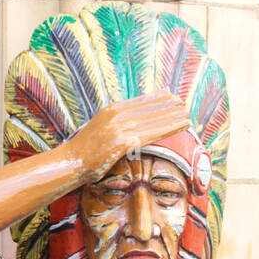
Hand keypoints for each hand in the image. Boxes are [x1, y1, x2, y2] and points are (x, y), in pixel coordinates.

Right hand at [68, 94, 190, 185]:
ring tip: (187, 113)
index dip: (156, 98)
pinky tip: (180, 125)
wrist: (71, 162)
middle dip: (168, 105)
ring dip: (173, 116)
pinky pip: (152, 133)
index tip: (170, 96)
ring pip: (154, 119)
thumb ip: (115, 126)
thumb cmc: (85, 152)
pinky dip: (169, 128)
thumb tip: (129, 129)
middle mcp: (117, 115)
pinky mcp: (123, 142)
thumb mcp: (100, 132)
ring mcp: (120, 127)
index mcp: (111, 110)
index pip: (139, 102)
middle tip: (184, 103)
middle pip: (149, 108)